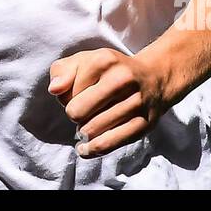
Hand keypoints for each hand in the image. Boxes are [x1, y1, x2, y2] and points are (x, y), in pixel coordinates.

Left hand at [48, 48, 166, 158]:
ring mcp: (134, 103)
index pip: (66, 92)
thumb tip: (55, 90)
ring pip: (90, 130)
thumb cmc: (111, 71)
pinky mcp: (142, 124)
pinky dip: (92, 149)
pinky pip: (108, 144)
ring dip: (83, 131)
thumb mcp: (84, 61)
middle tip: (82, 111)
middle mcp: (121, 80)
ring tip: (88, 124)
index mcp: (104, 60)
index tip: (77, 94)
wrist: (155, 78)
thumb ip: (62, 71)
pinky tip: (85, 148)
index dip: (65, 98)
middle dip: (74, 115)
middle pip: (76, 112)